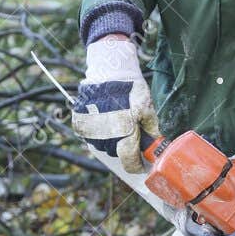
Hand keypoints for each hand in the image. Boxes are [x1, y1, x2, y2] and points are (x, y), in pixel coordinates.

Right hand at [71, 34, 158, 172]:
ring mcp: (91, 131)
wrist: (109, 70)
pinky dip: (97, 131)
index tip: (139, 164)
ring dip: (110, 140)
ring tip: (116, 121)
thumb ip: (151, 129)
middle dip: (124, 147)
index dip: (136, 166)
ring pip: (102, 146)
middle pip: (116, 153)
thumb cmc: (131, 89)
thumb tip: (154, 143)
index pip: (129, 162)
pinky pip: (90, 136)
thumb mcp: (147, 108)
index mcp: (125, 135)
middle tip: (129, 133)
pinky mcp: (80, 123)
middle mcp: (106, 137)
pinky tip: (104, 118)